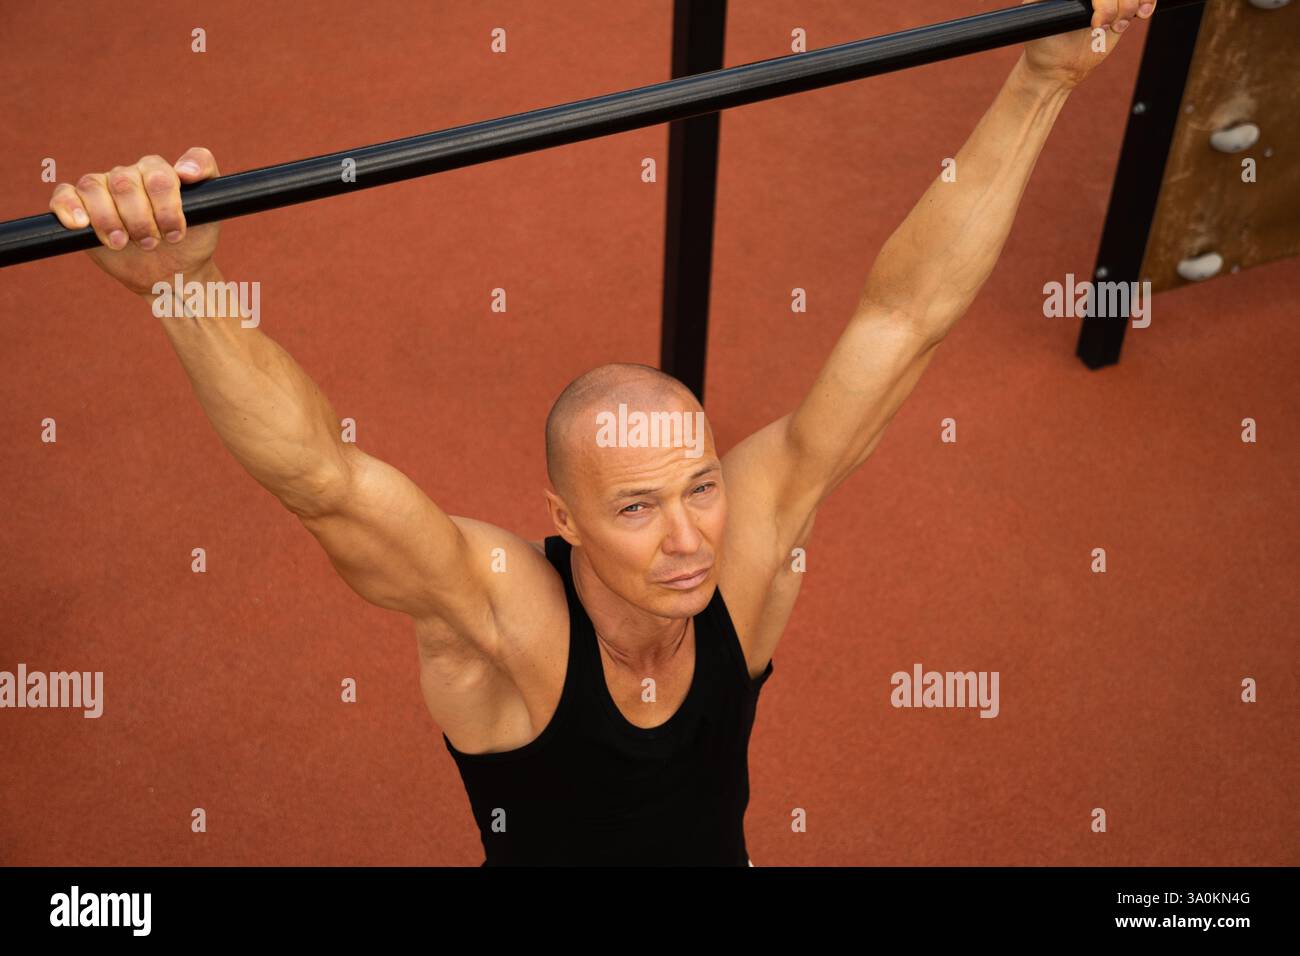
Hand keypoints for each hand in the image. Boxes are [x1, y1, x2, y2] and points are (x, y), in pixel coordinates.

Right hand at [47, 147, 221, 295]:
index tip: (176, 232)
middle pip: (125, 183)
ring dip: (110, 220)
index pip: (157, 173)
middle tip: (152, 243)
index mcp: (156, 171)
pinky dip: (69, 208)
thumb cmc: (192, 240)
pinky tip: (81, 225)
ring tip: (124, 244)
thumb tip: (184, 170)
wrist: (172, 274)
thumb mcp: (212, 209)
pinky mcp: (79, 208)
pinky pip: (64, 196)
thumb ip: (205, 173)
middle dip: (141, 220)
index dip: (166, 205)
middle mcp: (128, 176)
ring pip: (93, 187)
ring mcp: (102, 190)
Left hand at [1021, 1, 1156, 90]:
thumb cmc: (1042, 41)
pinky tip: (1142, 13)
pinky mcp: (1123, 6)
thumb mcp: (1038, 16)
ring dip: (1128, 5)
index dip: (1102, 0)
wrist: (1058, 67)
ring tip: (1115, 26)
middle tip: (1100, 25)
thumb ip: (1041, 0)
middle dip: (1112, 4)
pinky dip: (1147, 1)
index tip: (1096, 18)